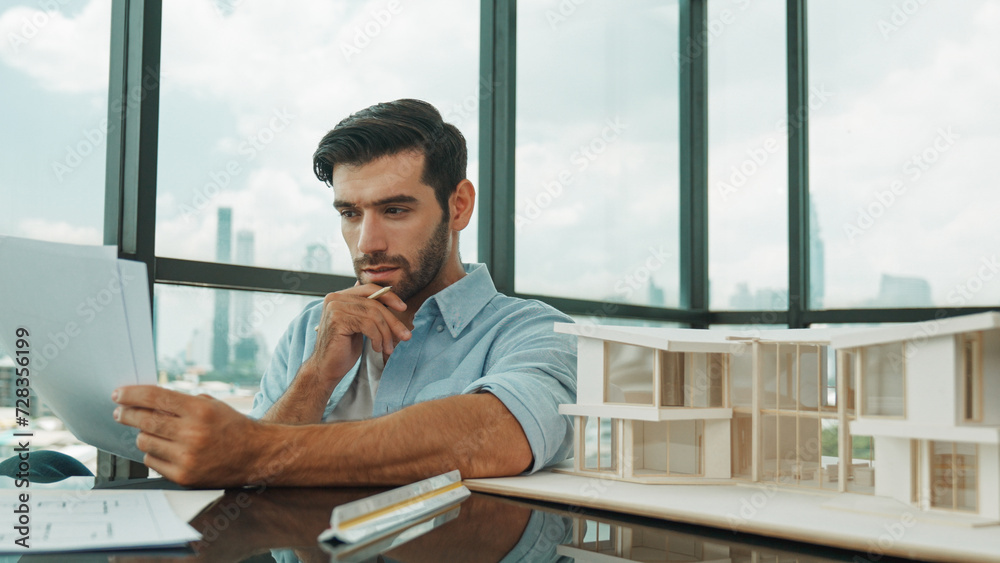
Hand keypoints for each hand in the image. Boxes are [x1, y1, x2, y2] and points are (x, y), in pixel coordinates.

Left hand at [112, 385, 266, 487]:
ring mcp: (187, 457)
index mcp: (200, 410)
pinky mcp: (184, 476)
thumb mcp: (212, 405)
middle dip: (127, 414)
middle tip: (121, 412)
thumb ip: (181, 403)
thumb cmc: (233, 428)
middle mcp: (193, 433)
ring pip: (145, 442)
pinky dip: (154, 453)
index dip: (132, 394)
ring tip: (152, 432)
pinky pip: (152, 461)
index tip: (118, 394)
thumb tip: (146, 401)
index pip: (156, 398)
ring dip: (144, 435)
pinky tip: (165, 449)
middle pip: (145, 421)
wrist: (256, 455)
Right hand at [306, 284, 410, 386]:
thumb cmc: (344, 348)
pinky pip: (368, 325)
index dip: (389, 296)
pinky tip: (377, 348)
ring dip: (386, 334)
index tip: (403, 308)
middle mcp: (335, 298)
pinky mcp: (337, 320)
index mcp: (339, 296)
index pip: (370, 289)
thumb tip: (389, 294)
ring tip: (388, 348)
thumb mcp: (359, 325)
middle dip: (393, 321)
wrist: (326, 368)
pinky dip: (377, 338)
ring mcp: (335, 308)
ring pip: (373, 315)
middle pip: (374, 303)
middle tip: (405, 335)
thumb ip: (367, 309)